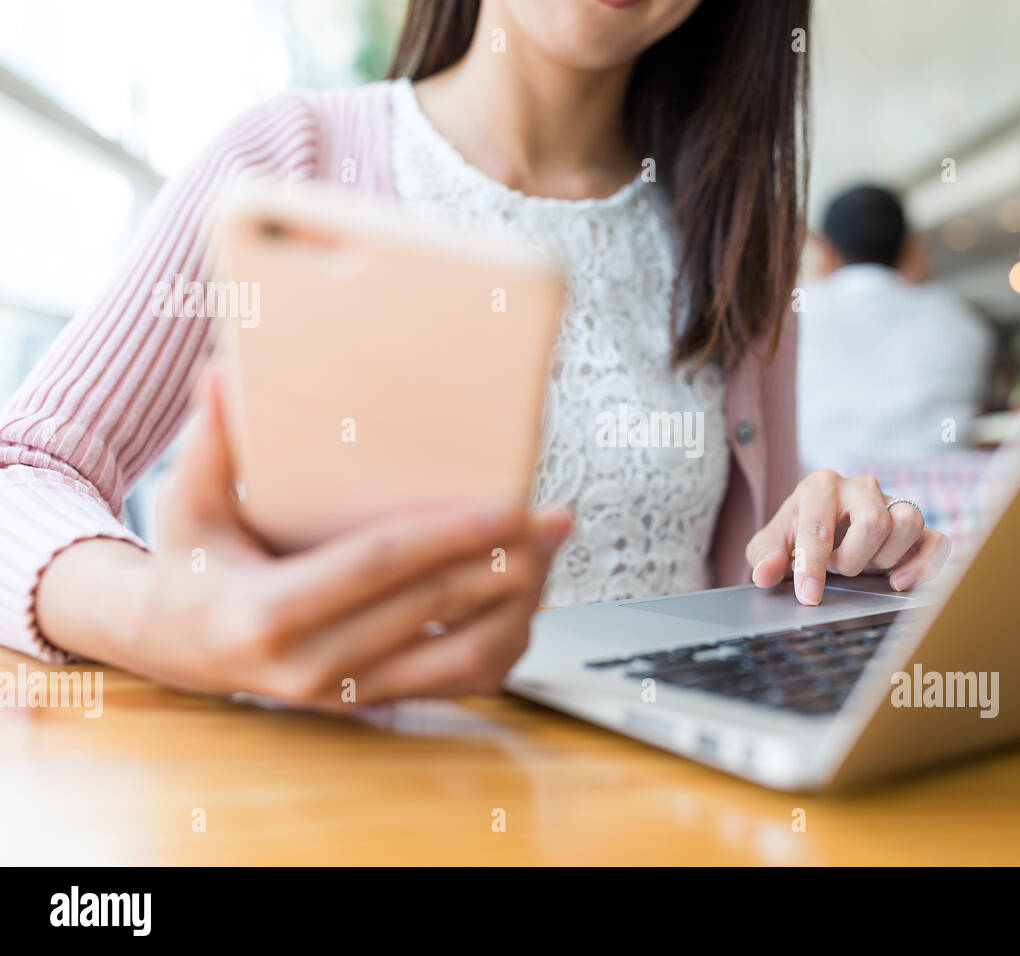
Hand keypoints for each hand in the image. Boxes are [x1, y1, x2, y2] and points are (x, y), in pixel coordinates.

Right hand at [38, 372, 568, 705]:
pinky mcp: (375, 704)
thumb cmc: (193, 562)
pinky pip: (460, 685)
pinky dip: (505, 643)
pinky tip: (527, 597)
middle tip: (554, 519)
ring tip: (550, 552)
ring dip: (520, 607)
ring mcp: (349, 696)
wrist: (178, 646)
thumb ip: (212, 441)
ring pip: (463, 660)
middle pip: (434, 612)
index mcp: (268, 613)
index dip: (446, 536)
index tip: (506, 507)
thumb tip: (223, 372)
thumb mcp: (187, 503)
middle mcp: (312, 668)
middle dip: (505, 563)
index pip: (376, 567)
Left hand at [745, 469, 949, 605]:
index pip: (820, 526)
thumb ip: (765, 556)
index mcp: (821, 486)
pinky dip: (924, 565)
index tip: (809, 596)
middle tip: (838, 569)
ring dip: (884, 558)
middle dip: (852, 559)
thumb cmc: (796, 534)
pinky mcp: (916, 525)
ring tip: (865, 567)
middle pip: (873, 522)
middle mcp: (861, 487)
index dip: (813, 566)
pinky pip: (937, 541)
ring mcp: (892, 503)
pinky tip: (900, 582)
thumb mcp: (772, 543)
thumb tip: (765, 574)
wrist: (821, 530)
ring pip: (908, 523)